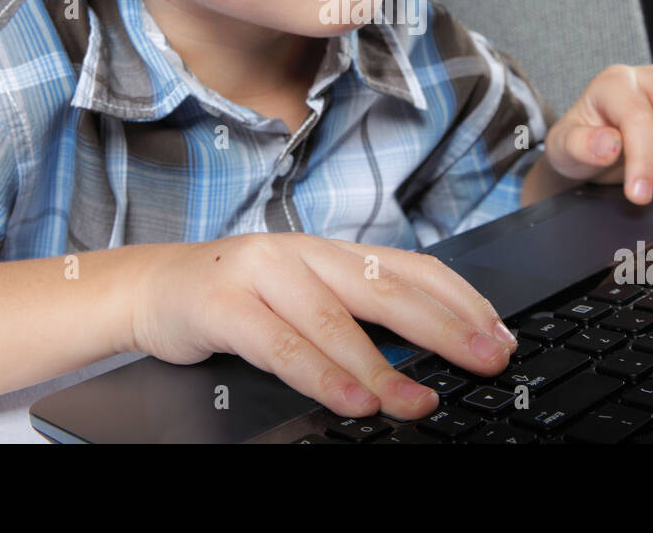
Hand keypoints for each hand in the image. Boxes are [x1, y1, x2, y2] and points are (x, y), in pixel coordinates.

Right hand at [128, 234, 517, 419]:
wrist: (153, 287)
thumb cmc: (239, 300)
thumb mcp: (305, 301)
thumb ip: (357, 319)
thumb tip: (426, 356)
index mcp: (333, 252)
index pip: (412, 267)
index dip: (462, 300)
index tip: (499, 335)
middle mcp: (305, 253)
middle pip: (387, 287)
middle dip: (445, 326)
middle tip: (487, 358)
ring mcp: (263, 271)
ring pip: (335, 320)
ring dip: (382, 366)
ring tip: (417, 399)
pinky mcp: (224, 301)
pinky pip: (281, 343)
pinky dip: (321, 374)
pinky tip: (352, 399)